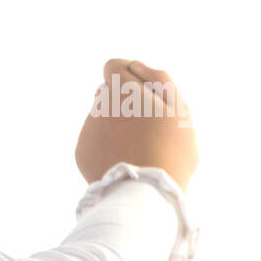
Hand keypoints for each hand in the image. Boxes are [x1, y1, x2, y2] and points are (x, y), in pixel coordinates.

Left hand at [75, 58, 198, 190]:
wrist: (143, 195)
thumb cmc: (170, 150)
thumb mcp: (178, 109)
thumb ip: (158, 80)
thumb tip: (135, 65)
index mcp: (121, 90)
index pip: (114, 66)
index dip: (131, 76)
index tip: (145, 94)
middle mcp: (98, 107)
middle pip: (107, 92)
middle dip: (125, 101)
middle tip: (148, 126)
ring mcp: (87, 130)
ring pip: (101, 116)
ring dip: (117, 124)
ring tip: (139, 147)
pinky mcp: (81, 151)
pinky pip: (94, 139)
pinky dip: (107, 145)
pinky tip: (125, 159)